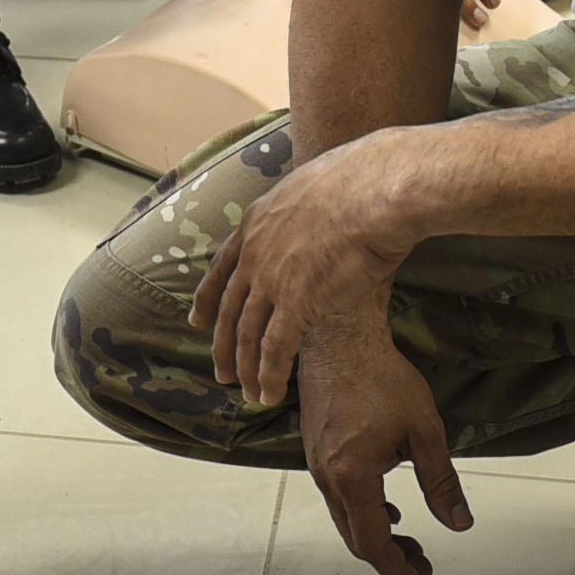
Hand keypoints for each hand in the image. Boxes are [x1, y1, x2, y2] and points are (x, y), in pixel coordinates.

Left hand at [187, 127, 422, 402]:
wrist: (378, 189)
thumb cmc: (365, 180)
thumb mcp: (316, 186)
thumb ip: (306, 209)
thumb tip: (323, 212)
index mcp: (257, 222)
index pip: (222, 267)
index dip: (207, 297)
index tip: (196, 320)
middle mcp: (255, 253)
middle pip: (228, 308)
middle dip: (221, 345)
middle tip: (220, 372)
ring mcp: (271, 279)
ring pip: (246, 334)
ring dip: (245, 368)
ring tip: (247, 393)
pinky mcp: (297, 304)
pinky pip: (275, 349)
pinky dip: (269, 376)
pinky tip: (269, 394)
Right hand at [293, 317, 470, 574]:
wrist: (337, 337)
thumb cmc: (381, 378)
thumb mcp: (424, 432)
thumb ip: (441, 482)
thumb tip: (459, 524)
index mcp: (353, 478)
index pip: (373, 541)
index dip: (396, 569)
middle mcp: (327, 478)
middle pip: (355, 536)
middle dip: (389, 556)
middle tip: (422, 565)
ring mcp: (316, 464)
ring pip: (345, 517)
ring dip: (376, 533)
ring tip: (410, 540)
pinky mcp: (315, 449)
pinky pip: (338, 495)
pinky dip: (363, 511)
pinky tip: (388, 505)